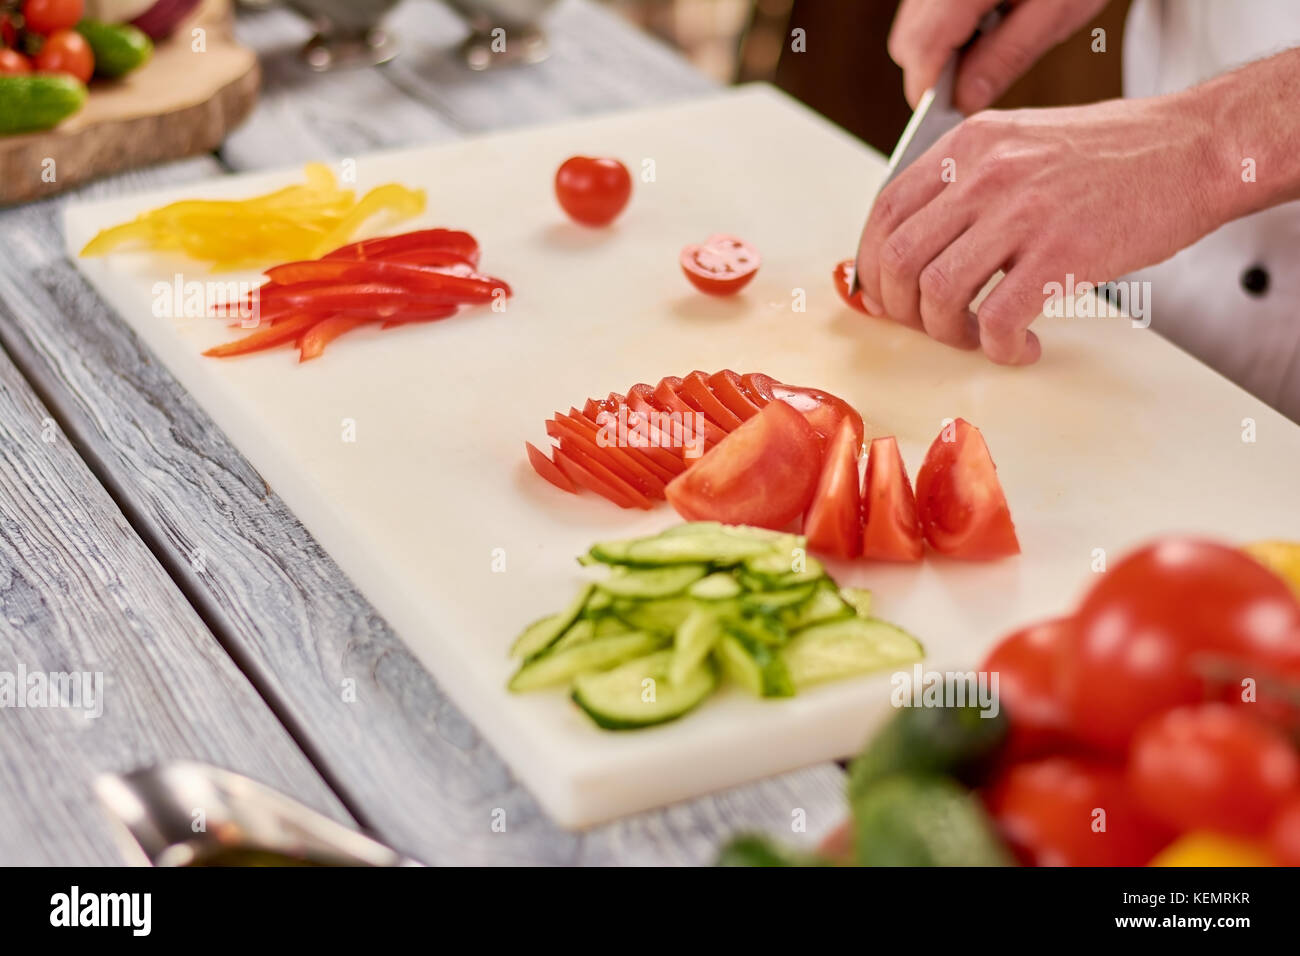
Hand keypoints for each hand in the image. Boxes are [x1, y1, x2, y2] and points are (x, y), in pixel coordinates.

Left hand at [853, 96, 1221, 363]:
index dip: (873, 269)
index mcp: (968, 147)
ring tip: (979, 337)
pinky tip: (1022, 347)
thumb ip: (965, 185)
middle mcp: (985, 173)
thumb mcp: (1019, 143)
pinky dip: (1001, 349)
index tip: (888, 298)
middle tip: (931, 327)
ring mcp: (1022, 212)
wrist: (1194, 148)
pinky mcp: (1062, 253)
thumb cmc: (1112, 156)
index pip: (885, 214)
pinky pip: (999, 320)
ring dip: (949, 333)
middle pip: (898, 260)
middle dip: (902, 311)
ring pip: (938, 292)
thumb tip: (913, 248)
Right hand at [890, 0, 1110, 112]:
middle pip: (908, 40)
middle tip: (976, 86)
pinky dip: (946, 27)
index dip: (928, 92)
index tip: (945, 121)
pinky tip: (984, 23)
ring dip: (940, 50)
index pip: (922, 48)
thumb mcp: (1057, 9)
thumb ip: (1008, 56)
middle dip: (933, 74)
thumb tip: (965, 101)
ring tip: (989, 45)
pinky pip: (926, 8)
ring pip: (913, 26)